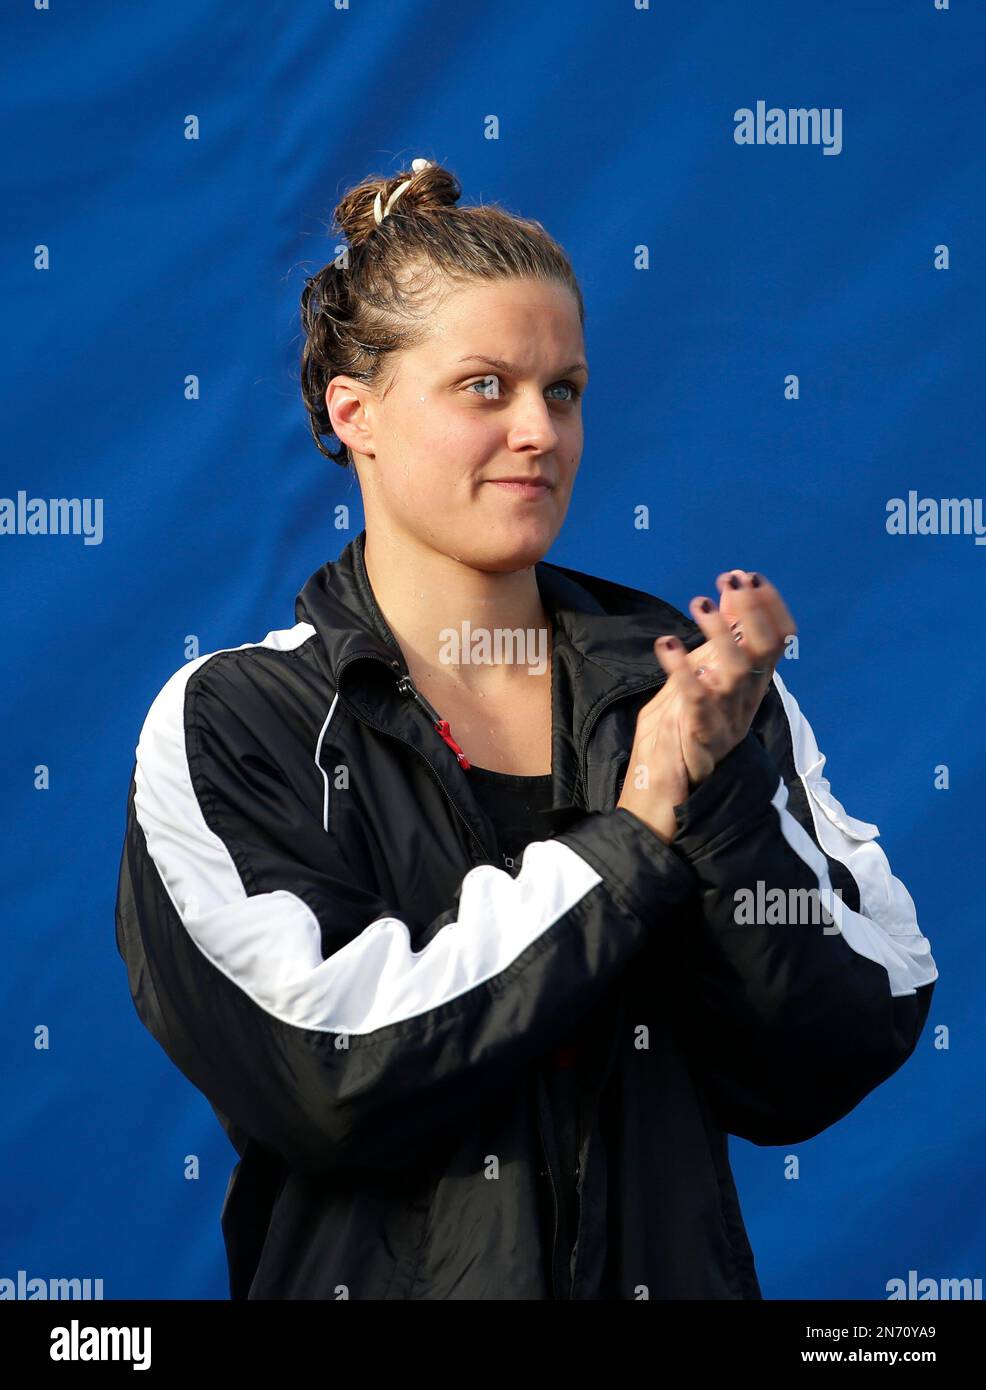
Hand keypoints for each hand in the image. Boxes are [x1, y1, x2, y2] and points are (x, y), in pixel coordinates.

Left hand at [656, 570, 796, 787]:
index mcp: (750, 685)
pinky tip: (667, 645)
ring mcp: (726, 719)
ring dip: (718, 632)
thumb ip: (713, 644)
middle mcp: (746, 700)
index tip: (749, 576)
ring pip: (737, 670)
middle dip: (750, 609)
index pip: (777, 640)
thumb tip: (727, 596)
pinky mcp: (700, 735)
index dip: (769, 606)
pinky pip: (697, 699)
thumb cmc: (677, 735)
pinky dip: (681, 668)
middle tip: (729, 581)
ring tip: (699, 603)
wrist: (660, 796)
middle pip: (765, 649)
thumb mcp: (697, 679)